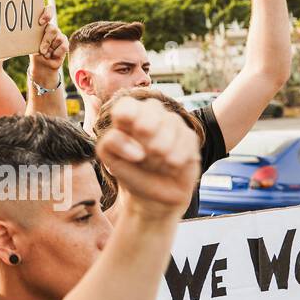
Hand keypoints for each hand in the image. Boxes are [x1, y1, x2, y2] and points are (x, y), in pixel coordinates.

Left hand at [30, 7, 65, 83]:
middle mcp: (51, 28)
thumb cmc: (33, 50)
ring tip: (45, 54)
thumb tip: (18, 35)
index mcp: (42, 24)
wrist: (41, 64)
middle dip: (46, 40)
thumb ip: (26, 37)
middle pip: (52, 29)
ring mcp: (59, 35)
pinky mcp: (65, 43)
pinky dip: (56, 53)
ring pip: (57, 38)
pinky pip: (63, 46)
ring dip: (50, 49)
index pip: (48, 11)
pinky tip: (52, 55)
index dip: (47, 14)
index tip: (41, 22)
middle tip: (41, 50)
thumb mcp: (28, 43)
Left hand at [97, 96, 199, 222]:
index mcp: (126, 115)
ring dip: (160, 154)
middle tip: (141, 156)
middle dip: (145, 141)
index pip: (127, 104)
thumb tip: (138, 151)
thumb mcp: (110, 159)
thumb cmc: (129, 171)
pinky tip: (170, 166)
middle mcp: (149, 114)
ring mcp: (171, 123)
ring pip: (169, 125)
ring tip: (155, 163)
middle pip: (150, 112)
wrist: (153, 195)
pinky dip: (175, 160)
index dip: (128, 117)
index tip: (127, 133)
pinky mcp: (189, 135)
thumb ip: (111, 144)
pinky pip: (186, 141)